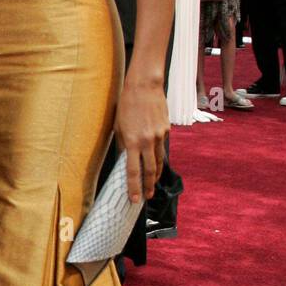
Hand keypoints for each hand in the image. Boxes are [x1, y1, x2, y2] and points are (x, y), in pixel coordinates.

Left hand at [114, 80, 168, 203]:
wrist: (145, 86)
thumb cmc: (127, 105)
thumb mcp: (118, 126)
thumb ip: (122, 144)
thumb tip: (123, 160)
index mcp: (132, 141)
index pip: (133, 170)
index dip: (134, 187)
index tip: (135, 199)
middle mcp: (147, 141)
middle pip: (150, 170)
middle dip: (148, 186)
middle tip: (146, 196)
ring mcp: (159, 135)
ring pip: (159, 161)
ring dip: (156, 175)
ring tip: (152, 185)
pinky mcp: (167, 130)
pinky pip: (162, 147)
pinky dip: (158, 156)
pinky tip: (155, 161)